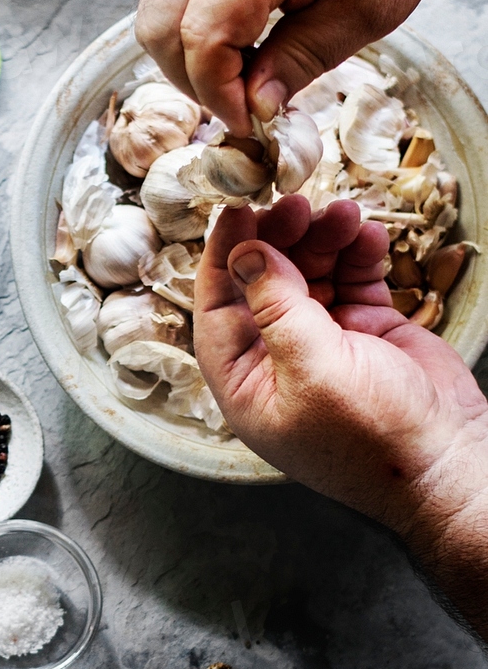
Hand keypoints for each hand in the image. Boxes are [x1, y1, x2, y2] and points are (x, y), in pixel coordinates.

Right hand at [135, 0, 456, 135]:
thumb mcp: (368, 9)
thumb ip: (303, 58)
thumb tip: (254, 107)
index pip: (203, 32)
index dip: (218, 90)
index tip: (252, 123)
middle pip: (158, 23)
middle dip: (189, 79)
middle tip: (241, 106)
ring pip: (155, 11)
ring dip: (184, 58)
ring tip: (240, 79)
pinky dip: (191, 34)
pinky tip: (238, 50)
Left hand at [196, 195, 487, 636]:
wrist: (450, 466)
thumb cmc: (373, 438)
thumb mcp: (312, 369)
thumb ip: (275, 306)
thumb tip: (244, 253)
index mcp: (244, 378)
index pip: (217, 304)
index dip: (224, 255)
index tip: (236, 209)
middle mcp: (276, 358)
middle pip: (263, 281)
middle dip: (279, 238)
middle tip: (299, 203)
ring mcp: (323, 344)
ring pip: (310, 274)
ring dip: (322, 240)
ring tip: (345, 214)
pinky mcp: (367, 333)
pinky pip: (352, 280)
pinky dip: (358, 255)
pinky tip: (368, 234)